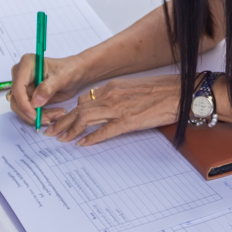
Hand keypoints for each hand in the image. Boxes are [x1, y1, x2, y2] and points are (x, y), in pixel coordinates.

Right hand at [6, 51, 93, 124]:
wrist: (75, 73)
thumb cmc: (70, 70)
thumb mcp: (62, 77)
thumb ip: (48, 88)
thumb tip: (35, 102)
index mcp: (27, 64)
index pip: (17, 87)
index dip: (23, 103)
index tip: (34, 115)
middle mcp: (21, 74)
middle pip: (16, 100)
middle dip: (31, 113)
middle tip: (48, 119)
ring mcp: (24, 86)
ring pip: (22, 108)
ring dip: (37, 116)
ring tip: (55, 116)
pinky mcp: (28, 96)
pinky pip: (29, 110)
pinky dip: (40, 116)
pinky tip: (54, 114)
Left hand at [39, 75, 180, 145]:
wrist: (180, 94)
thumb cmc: (161, 92)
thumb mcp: (134, 90)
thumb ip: (118, 97)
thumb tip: (107, 108)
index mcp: (113, 87)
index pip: (84, 99)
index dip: (71, 111)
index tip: (62, 119)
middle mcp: (112, 95)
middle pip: (79, 109)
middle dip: (63, 121)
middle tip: (51, 131)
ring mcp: (119, 108)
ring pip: (86, 119)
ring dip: (70, 130)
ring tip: (61, 139)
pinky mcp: (128, 121)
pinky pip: (104, 131)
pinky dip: (91, 138)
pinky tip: (82, 144)